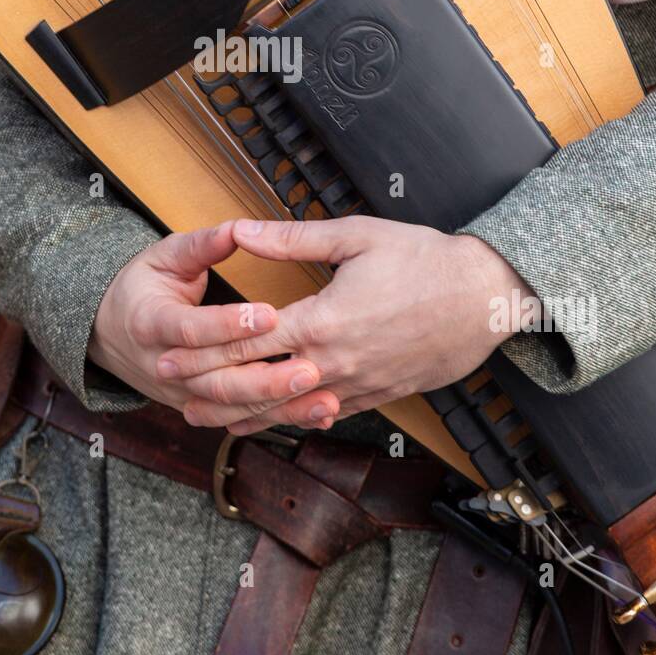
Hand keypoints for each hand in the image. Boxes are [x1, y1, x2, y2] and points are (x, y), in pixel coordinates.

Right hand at [89, 221, 339, 429]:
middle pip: (216, 382)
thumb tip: (237, 229)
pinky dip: (279, 418)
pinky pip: (240, 417)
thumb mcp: (164, 256)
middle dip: (265, 378)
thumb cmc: (143, 286)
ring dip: (279, 406)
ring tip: (323, 398)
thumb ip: (202, 245)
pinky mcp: (200, 406)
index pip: (191, 330)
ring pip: (232, 408)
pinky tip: (315, 415)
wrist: (108, 330)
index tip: (269, 315)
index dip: (229, 324)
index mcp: (151, 323)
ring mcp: (182, 393)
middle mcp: (164, 367)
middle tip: (308, 367)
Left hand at [156, 216, 527, 434]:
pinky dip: (289, 420)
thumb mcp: (356, 237)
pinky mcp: (379, 396)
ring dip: (244, 414)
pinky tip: (269, 424)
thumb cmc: (426, 260)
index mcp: (323, 319)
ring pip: (288, 408)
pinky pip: (324, 415)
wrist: (486, 297)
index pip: (249, 340)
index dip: (203, 350)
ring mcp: (357, 384)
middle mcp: (335, 361)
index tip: (169, 354)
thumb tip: (242, 230)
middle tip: (170, 393)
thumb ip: (293, 239)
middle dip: (211, 388)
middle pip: (259, 383)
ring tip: (206, 418)